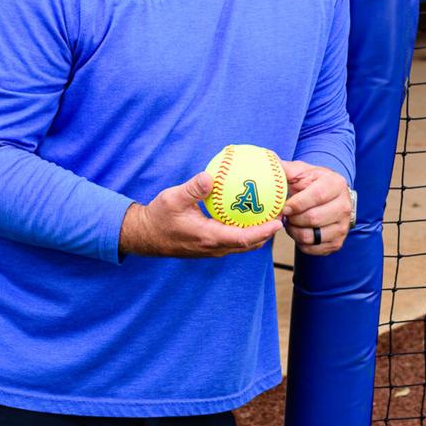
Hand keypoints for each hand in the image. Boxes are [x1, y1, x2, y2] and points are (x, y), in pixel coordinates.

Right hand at [119, 172, 282, 258]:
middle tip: (281, 214)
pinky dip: (244, 231)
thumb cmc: (158, 217)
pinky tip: (246, 214)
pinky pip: (232, 240)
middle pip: (249, 244)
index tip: (279, 221)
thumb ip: (193, 188)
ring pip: (242, 244)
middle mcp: (214, 247)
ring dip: (258, 233)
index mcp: (209, 237)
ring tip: (270, 214)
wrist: (144, 235)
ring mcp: (211, 249)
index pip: (244, 238)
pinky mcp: (208, 246)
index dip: (264, 231)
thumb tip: (210, 176)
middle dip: (267, 232)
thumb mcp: (173, 198)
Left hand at [281, 160, 351, 255]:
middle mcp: (344, 206)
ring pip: (311, 236)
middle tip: (285, 215)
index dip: (296, 203)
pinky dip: (300, 242)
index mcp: (336, 184)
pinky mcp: (337, 243)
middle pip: (313, 218)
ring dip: (294, 231)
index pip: (316, 196)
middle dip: (293, 218)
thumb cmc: (312, 183)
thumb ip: (286, 168)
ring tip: (291, 222)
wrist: (330, 197)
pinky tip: (299, 230)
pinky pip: (312, 249)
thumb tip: (270, 162)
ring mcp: (343, 226)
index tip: (284, 207)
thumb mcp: (301, 171)